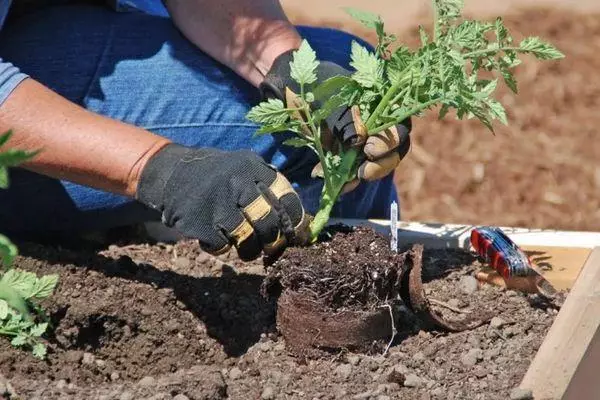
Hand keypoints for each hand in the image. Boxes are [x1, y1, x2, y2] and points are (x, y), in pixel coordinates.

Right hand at [136, 144, 309, 259]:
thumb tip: (302, 224)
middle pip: (270, 223)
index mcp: (254, 169)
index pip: (288, 199)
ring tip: (246, 248)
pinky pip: (223, 246)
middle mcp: (239, 183)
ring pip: (249, 240)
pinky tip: (216, 238)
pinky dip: (222, 247)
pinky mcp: (201, 222)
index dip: (296, 222)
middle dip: (275, 242)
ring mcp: (219, 203)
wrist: (171, 173)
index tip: (297, 235)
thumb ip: (269, 190)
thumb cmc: (218, 177)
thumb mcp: (244, 170)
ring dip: (250, 251)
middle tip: (273, 248)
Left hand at [259, 49, 410, 191]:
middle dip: (383, 163)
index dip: (390, 139)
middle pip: (396, 146)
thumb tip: (360, 139)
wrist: (289, 89)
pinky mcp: (349, 154)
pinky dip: (348, 180)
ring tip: (349, 180)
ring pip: (379, 161)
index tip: (369, 149)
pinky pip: (356, 171)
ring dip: (367, 174)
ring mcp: (365, 138)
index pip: (399, 120)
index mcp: (380, 99)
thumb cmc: (313, 86)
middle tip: (364, 172)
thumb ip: (344, 117)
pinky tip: (336, 185)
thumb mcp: (327, 98)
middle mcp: (378, 120)